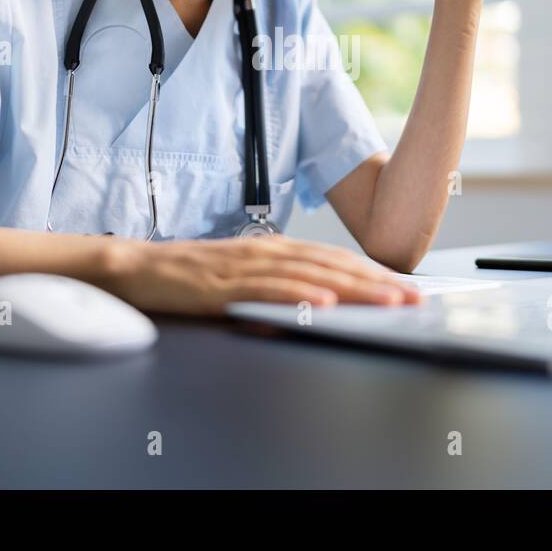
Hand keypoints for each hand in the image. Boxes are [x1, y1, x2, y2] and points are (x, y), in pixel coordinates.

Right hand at [104, 235, 423, 315]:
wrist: (137, 268)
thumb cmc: (188, 276)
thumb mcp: (241, 278)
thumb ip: (276, 285)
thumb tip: (316, 300)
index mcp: (272, 249)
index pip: (333, 259)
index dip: (372, 273)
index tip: (406, 287)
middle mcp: (266, 252)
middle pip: (331, 265)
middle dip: (377, 282)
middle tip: (414, 297)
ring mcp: (245, 266)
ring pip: (310, 275)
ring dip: (353, 288)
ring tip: (387, 300)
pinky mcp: (224, 284)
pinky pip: (268, 289)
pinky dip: (299, 294)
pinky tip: (324, 301)